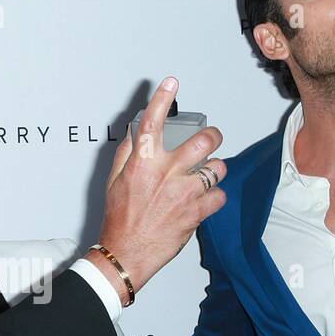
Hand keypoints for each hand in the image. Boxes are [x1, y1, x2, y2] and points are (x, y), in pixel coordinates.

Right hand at [89, 76, 227, 301]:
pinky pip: (220, 195)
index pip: (152, 122)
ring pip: (218, 167)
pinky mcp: (196, 212)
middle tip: (211, 140)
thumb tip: (137, 132)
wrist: (126, 253)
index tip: (171, 82)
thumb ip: (128, 153)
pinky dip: (215, 197)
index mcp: (143, 163)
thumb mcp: (114, 181)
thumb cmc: (119, 219)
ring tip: (207, 175)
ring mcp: (184, 192)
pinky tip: (205, 201)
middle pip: (204, 140)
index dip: (163, 98)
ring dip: (216, 169)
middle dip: (213, 136)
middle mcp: (166, 173)